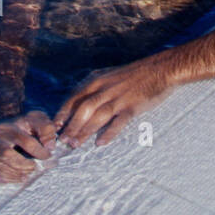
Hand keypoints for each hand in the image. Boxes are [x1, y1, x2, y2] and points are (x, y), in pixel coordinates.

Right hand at [0, 110, 56, 186]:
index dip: (40, 151)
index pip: (26, 141)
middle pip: (7, 154)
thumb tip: (50, 146)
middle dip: (24, 165)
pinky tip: (13, 178)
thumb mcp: (37, 119)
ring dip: (14, 175)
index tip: (48, 155)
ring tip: (26, 175)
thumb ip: (47, 129)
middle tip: (34, 167)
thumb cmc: (22, 126)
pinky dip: (2, 180)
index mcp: (9, 126)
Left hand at [53, 56, 174, 149]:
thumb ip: (95, 88)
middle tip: (63, 141)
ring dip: (85, 131)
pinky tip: (100, 143)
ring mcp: (119, 97)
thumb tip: (80, 104)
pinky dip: (109, 133)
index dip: (64, 112)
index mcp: (97, 79)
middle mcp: (105, 88)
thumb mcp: (109, 76)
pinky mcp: (132, 106)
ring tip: (76, 145)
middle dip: (71, 125)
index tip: (55, 126)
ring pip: (97, 116)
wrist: (160, 69)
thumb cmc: (133, 75)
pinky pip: (118, 122)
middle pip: (83, 108)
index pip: (75, 97)